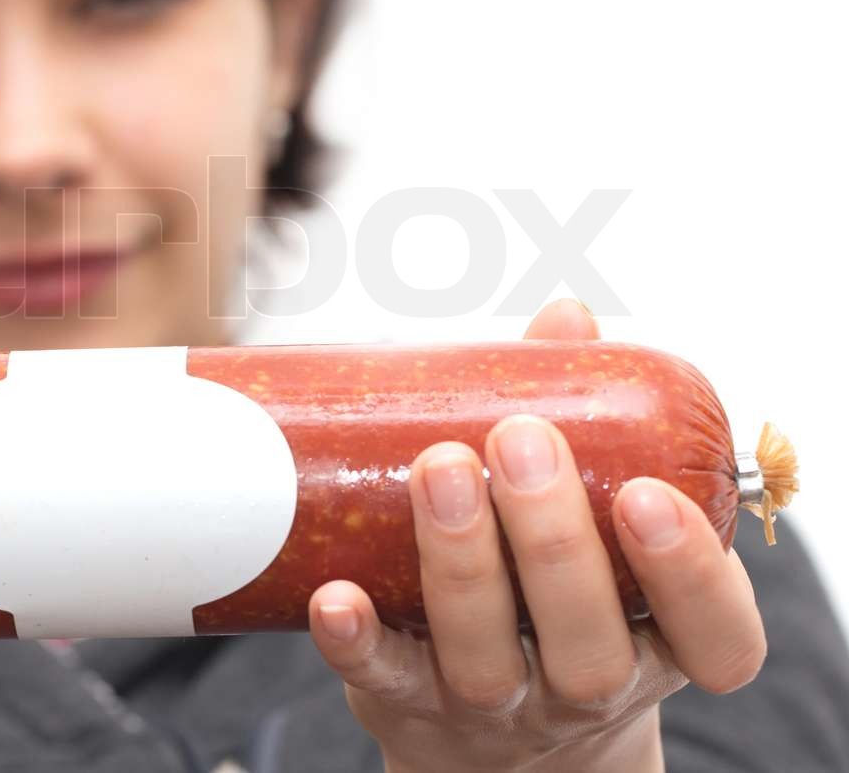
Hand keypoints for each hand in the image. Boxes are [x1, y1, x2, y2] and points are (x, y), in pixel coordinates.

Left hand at [305, 299, 766, 772]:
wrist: (489, 731)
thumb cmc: (549, 596)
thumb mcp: (595, 527)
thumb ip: (587, 421)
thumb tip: (567, 319)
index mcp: (658, 639)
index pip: (714, 635)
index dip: (694, 574)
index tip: (653, 497)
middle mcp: (587, 686)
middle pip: (588, 639)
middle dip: (553, 538)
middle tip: (521, 441)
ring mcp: (498, 707)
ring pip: (487, 657)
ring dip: (460, 562)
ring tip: (438, 469)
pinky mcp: (410, 708)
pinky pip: (384, 681)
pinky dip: (357, 639)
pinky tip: (335, 596)